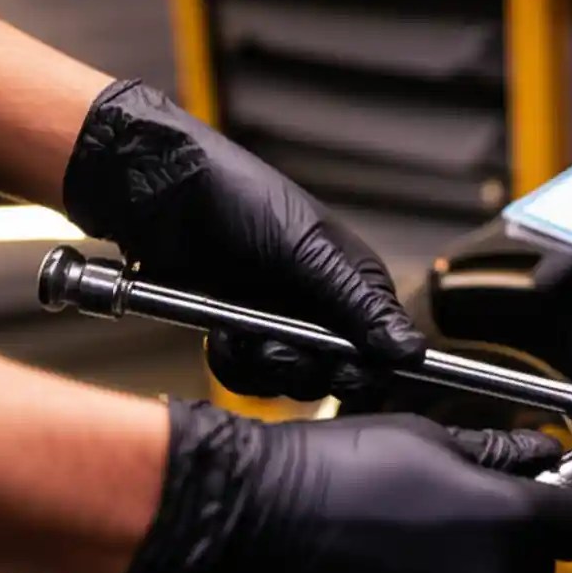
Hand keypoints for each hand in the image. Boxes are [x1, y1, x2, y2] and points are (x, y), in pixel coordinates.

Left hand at [62, 80, 420, 402]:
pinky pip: (250, 376)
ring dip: (265, 365)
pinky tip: (222, 335)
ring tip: (242, 333)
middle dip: (304, 367)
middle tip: (277, 345)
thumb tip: (410, 350)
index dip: (362, 368)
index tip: (337, 368)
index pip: (382, 347)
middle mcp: (322, 307)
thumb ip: (359, 305)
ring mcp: (281, 322)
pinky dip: (234, 363)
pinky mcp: (241, 333)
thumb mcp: (309, 249)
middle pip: (335, 374)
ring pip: (291, 380)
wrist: (161, 192)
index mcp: (353, 283)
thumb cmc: (238, 196)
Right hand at [111, 401, 571, 572]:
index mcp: (500, 522)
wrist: (238, 522)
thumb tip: (545, 457)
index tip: (546, 512)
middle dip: (497, 554)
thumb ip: (494, 454)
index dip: (560, 515)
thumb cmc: (322, 471)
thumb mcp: (419, 438)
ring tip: (384, 565)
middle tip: (439, 531)